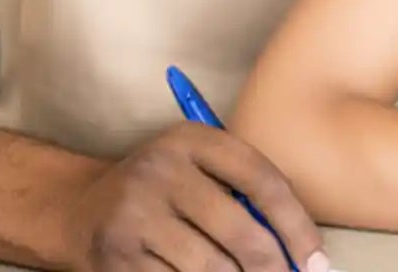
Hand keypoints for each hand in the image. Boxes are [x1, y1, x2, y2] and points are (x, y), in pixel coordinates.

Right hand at [61, 122, 329, 271]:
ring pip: (212, 268)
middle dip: (274, 266)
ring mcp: (135, 213)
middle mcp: (161, 170)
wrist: (82, 208)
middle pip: (241, 232)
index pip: (262, 180)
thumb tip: (300, 250)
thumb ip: (243, 193)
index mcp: (191, 139)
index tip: (315, 259)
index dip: (296, 225)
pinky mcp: (117, 255)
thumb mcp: (199, 170)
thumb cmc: (165, 191)